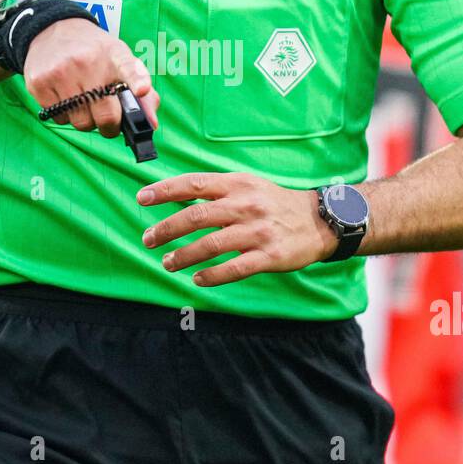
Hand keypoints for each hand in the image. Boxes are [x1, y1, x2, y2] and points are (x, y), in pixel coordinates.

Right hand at [25, 18, 159, 135]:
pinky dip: (65, 116)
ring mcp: (61, 72)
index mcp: (113, 54)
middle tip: (108, 122)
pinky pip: (59, 118)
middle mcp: (87, 61)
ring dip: (86, 121)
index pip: (130, 68)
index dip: (138, 81)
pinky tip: (66, 98)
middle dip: (110, 126)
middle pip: (105, 116)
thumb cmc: (92, 51)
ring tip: (85, 105)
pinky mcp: (39, 82)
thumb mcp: (118, 57)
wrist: (51, 29)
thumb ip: (139, 86)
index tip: (142, 90)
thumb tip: (151, 123)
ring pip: (80, 122)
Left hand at [137, 172, 338, 286]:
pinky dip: (212, 275)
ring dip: (184, 255)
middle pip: (197, 215)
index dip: (166, 190)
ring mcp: (257, 231)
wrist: (320, 221)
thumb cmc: (275, 204)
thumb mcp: (248, 186)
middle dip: (167, 228)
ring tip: (168, 263)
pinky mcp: (269, 255)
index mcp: (237, 184)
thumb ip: (217, 191)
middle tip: (148, 240)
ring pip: (212, 244)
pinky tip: (197, 279)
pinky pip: (235, 268)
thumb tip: (177, 197)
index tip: (142, 198)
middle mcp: (245, 205)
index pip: (195, 184)